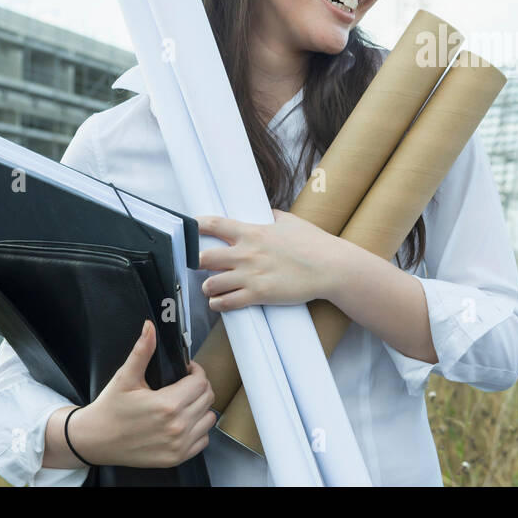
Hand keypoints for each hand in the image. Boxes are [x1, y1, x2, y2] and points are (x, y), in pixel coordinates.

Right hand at [74, 320, 215, 467]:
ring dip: (200, 408)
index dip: (195, 372)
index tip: (186, 371)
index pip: (201, 381)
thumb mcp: (125, 377)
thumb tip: (150, 328)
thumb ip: (142, 351)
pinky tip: (182, 422)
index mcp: (167, 405)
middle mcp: (177, 427)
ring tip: (183, 402)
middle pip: (207, 398)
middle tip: (184, 385)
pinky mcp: (176, 458)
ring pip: (209, 418)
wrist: (94, 440)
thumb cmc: (109, 410)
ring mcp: (178, 445)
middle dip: (198, 387)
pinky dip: (197, 429)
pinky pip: (203, 439)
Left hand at [196, 210, 339, 309]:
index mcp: (252, 232)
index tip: (186, 229)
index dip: (194, 226)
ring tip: (213, 288)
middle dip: (196, 262)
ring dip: (208, 287)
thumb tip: (265, 213)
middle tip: (200, 266)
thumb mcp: (290, 222)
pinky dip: (219, 304)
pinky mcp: (259, 294)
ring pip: (210, 284)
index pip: (213, 224)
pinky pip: (226, 303)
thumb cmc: (313, 243)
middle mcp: (246, 253)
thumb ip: (271, 217)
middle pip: (203, 257)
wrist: (330, 267)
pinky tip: (220, 302)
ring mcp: (251, 275)